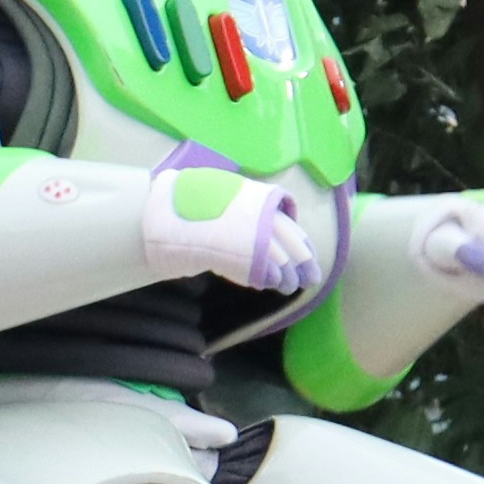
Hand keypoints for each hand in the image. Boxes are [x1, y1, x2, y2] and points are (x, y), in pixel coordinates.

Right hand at [140, 165, 343, 306]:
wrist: (172, 208)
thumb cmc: (197, 200)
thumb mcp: (230, 196)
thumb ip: (249, 210)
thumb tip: (268, 225)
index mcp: (261, 204)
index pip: (292, 229)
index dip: (303, 247)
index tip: (309, 258)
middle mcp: (261, 219)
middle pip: (292, 246)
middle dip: (304, 264)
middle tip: (311, 279)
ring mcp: (251, 237)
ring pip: (280, 261)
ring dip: (286, 276)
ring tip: (289, 286)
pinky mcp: (238, 256)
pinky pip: (262, 271)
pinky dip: (269, 279)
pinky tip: (271, 285)